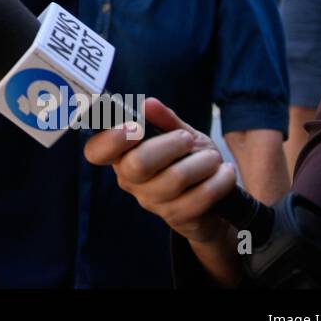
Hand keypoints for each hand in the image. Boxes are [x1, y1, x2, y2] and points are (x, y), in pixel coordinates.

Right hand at [84, 97, 238, 245]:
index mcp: (122, 155)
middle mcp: (130, 179)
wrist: (213, 200)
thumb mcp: (180, 134)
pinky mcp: (176, 217)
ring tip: (213, 158)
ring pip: (173, 180)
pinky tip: (225, 173)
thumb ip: (165, 120)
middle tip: (188, 139)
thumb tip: (148, 104)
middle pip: (137, 164)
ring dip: (202, 163)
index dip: (110, 139)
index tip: (134, 126)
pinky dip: (219, 181)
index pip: (96, 151)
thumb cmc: (188, 160)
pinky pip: (199, 198)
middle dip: (169, 145)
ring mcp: (151, 201)